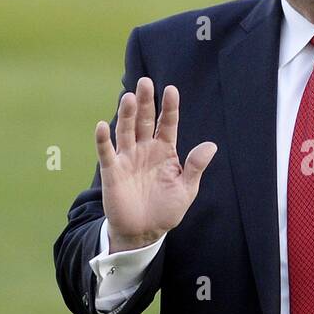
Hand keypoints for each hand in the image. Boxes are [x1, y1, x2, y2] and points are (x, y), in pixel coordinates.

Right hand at [96, 78, 217, 250]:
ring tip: (128, 97)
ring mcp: (128, 158)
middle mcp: (145, 149)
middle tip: (145, 81)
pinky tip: (102, 126)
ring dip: (126, 115)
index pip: (167, 124)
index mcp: (165, 151)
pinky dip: (103, 140)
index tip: (172, 90)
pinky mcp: (113, 171)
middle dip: (145, 102)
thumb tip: (211, 145)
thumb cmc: (167, 209)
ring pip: (126, 131)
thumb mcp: (186, 189)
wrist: (144, 232)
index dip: (169, 107)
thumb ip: (195, 166)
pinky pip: (107, 153)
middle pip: (145, 121)